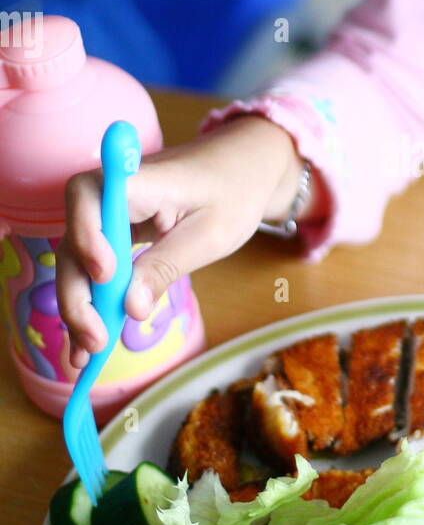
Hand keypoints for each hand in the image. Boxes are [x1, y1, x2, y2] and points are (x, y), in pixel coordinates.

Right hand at [56, 115, 303, 367]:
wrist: (246, 169)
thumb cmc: (234, 191)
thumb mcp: (210, 233)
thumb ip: (168, 265)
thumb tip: (131, 308)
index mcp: (138, 179)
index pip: (89, 196)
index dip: (87, 234)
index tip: (105, 274)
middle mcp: (112, 196)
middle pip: (75, 241)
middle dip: (78, 293)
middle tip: (96, 339)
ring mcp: (111, 218)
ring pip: (79, 262)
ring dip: (80, 308)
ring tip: (86, 356)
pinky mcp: (116, 238)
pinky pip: (96, 271)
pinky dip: (94, 304)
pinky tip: (89, 343)